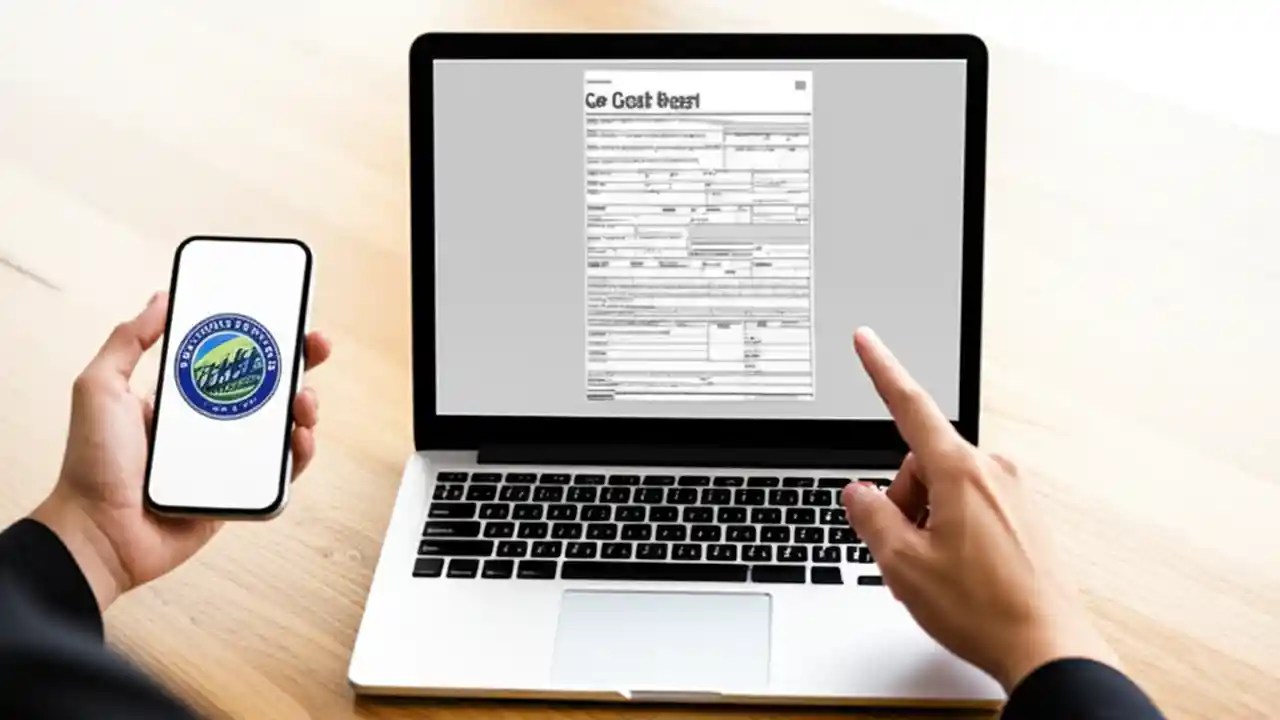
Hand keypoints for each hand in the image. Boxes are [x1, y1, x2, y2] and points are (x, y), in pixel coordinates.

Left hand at [31, 292, 331, 609]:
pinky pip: (280, 472)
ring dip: (304, 407)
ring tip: (305, 399)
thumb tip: (160, 299)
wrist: (98, 532)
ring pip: (282, 427)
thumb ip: (127, 341)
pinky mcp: (239, 492)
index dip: (262, 338)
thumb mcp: (100, 388)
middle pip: (268, 387)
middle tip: (317, 345)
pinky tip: (299, 437)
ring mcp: (227, 459)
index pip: (232, 359)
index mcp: (184, 398)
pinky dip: (299, 453)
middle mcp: (210, 425)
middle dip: (299, 363)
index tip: (283, 317)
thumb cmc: (90, 464)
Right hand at [841, 327, 1116, 690]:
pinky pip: (974, 508)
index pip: (910, 406)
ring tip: (935, 570)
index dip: (881, 370)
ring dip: (928, 520)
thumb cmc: (982, 609)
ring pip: (947, 488)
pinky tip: (960, 574)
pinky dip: (955, 532)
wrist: (1048, 649)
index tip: (866, 340)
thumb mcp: (902, 563)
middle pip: (922, 463)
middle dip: (903, 500)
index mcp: (960, 472)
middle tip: (904, 550)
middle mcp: (992, 472)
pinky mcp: (1026, 517)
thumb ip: (870, 517)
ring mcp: (1014, 494)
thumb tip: (859, 492)